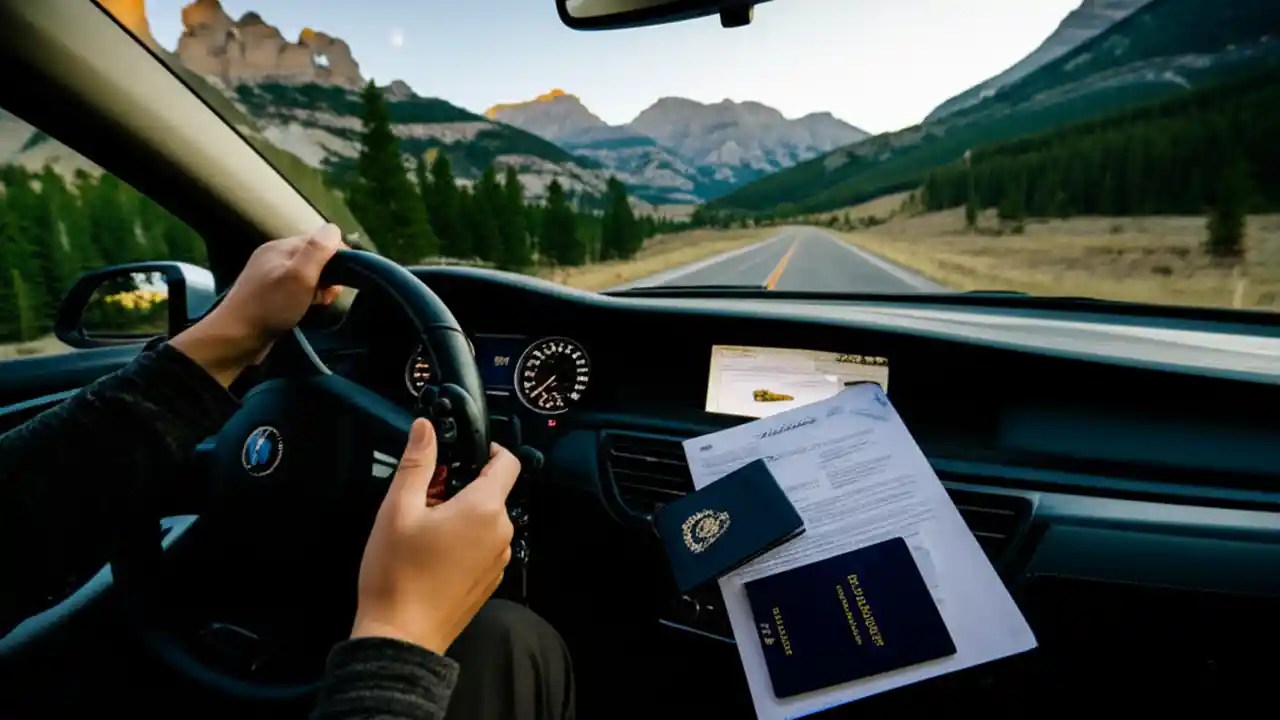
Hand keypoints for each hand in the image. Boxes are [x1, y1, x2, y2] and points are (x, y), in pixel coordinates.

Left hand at [170, 223, 344, 385]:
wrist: (235, 339)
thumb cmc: (271, 306)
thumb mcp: (299, 276)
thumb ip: (317, 250)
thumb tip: (334, 229)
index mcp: (280, 247)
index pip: (320, 240)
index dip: (337, 256)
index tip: (342, 280)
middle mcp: (274, 257)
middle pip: (315, 257)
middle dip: (329, 275)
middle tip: (328, 296)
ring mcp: (270, 276)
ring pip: (308, 275)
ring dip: (319, 289)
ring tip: (318, 304)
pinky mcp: (269, 295)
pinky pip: (297, 289)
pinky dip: (307, 297)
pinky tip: (306, 309)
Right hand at [351, 419, 518, 654]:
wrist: (401, 637)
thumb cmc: (397, 572)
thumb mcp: (398, 509)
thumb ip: (417, 463)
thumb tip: (425, 427)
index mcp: (484, 509)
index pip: (507, 463)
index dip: (489, 450)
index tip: (463, 452)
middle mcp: (500, 533)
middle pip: (492, 493)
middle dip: (462, 487)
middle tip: (424, 498)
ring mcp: (498, 560)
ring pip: (486, 521)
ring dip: (461, 515)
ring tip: (424, 529)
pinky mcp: (490, 581)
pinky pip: (483, 547)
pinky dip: (464, 540)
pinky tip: (432, 554)